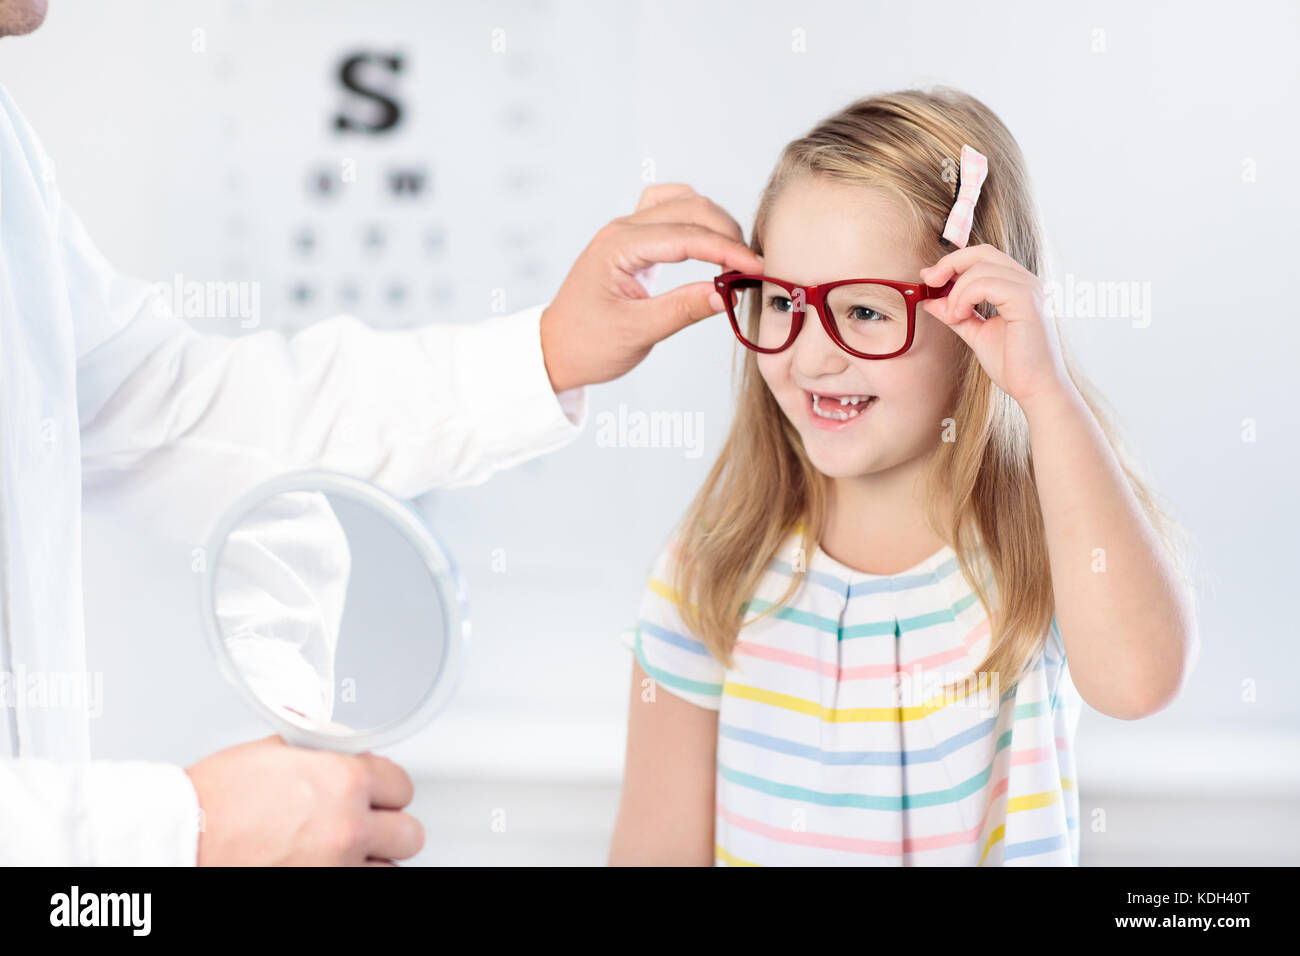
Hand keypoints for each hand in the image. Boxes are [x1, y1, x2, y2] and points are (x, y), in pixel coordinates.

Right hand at [185, 735, 423, 865]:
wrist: (182, 836)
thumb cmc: (215, 798)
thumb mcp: (278, 752)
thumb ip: (322, 754)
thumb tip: (342, 754)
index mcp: (346, 782)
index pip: (402, 785)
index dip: (386, 788)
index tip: (375, 793)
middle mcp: (349, 828)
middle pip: (408, 834)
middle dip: (389, 828)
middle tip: (367, 824)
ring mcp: (338, 869)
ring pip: (388, 869)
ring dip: (371, 860)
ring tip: (342, 851)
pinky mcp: (324, 892)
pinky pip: (358, 885)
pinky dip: (349, 875)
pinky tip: (327, 866)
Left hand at [539, 184, 762, 391]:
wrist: (555, 350)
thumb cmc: (587, 344)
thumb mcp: (636, 333)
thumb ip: (682, 310)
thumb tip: (727, 294)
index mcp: (618, 247)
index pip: (686, 237)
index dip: (726, 251)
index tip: (756, 269)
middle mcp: (622, 229)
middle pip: (690, 209)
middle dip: (726, 235)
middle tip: (749, 273)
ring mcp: (627, 230)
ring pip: (684, 203)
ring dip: (715, 224)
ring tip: (733, 261)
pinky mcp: (634, 240)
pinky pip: (671, 211)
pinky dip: (697, 221)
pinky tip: (710, 244)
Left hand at [917, 243, 1070, 409]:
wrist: (1035, 389)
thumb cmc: (1013, 365)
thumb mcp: (977, 334)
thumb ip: (956, 314)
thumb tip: (930, 300)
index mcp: (1018, 286)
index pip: (983, 257)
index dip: (953, 262)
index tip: (929, 278)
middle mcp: (1027, 282)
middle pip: (982, 252)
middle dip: (949, 263)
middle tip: (929, 282)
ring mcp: (1030, 289)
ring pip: (980, 268)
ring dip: (956, 292)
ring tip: (953, 316)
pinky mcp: (1027, 301)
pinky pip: (987, 283)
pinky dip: (965, 297)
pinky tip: (961, 316)